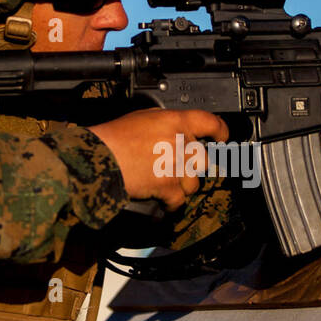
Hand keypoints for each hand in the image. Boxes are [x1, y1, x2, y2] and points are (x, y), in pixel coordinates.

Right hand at [87, 108, 228, 209]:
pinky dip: (170, 202)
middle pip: (203, 159)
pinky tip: (159, 197)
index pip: (209, 122)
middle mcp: (180, 142)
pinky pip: (179, 199)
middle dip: (192, 167)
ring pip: (193, 182)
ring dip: (180, 185)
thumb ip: (165, 124)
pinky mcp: (169, 186)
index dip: (219, 131)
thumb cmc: (113, 139)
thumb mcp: (141, 118)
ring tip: (161, 181)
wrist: (99, 158)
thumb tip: (173, 132)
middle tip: (177, 168)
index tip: (221, 138)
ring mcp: (177, 165)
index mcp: (175, 121)